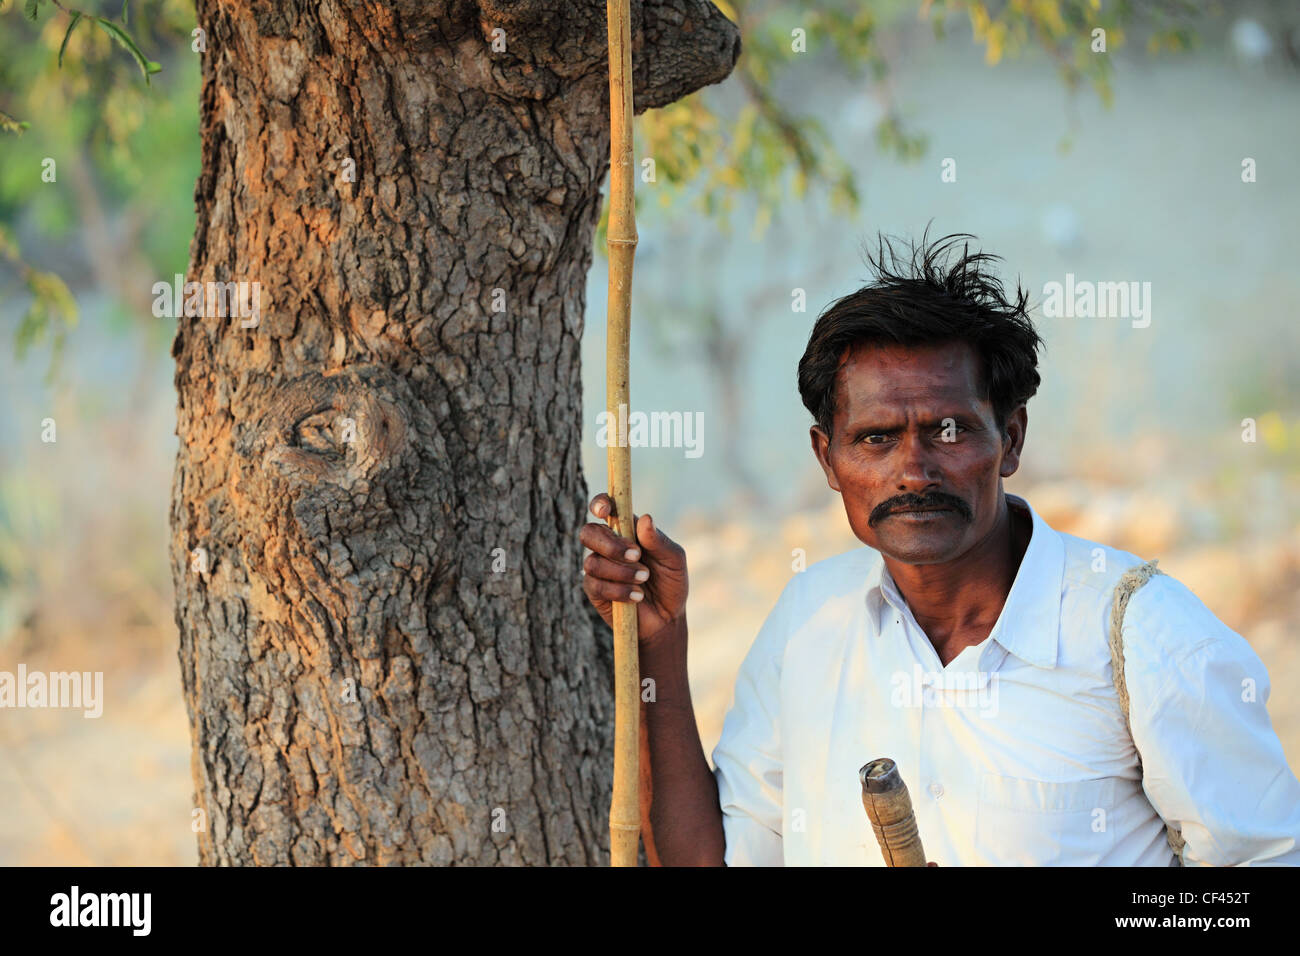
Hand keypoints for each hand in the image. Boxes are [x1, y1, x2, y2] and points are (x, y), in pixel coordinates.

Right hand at [579, 492, 687, 645]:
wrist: (668, 619)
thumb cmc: (671, 584)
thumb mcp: (674, 561)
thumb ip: (659, 541)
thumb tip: (645, 518)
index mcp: (626, 530)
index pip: (605, 508)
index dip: (599, 504)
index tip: (605, 511)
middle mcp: (608, 546)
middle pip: (589, 533)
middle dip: (611, 545)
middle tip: (637, 555)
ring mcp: (599, 569)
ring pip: (592, 562)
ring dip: (621, 572)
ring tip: (643, 580)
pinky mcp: (595, 592)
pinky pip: (596, 585)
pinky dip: (619, 590)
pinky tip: (636, 597)